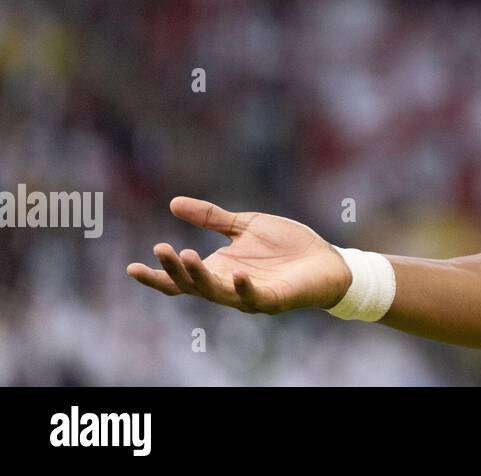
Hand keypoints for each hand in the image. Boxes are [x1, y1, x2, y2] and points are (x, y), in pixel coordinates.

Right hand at [127, 196, 353, 314]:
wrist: (327, 260)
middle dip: (174, 269)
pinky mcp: (273, 299)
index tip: (131, 267)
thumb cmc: (287, 245)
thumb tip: (173, 203)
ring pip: (216, 291)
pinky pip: (254, 297)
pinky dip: (244, 288)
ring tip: (186, 254)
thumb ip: (211, 218)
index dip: (156, 275)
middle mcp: (228, 286)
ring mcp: (249, 295)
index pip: (180, 278)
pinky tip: (238, 273)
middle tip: (162, 249)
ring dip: (199, 275)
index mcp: (219, 270)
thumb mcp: (245, 225)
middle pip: (192, 284)